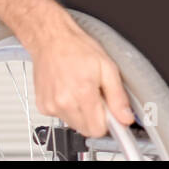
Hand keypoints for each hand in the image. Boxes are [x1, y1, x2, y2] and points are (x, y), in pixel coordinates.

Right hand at [28, 17, 135, 138]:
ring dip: (82, 113)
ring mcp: (51, 106)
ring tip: (82, 90)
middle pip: (87, 129)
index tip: (110, 112)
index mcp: (82, 92)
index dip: (108, 121)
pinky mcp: (43, 106)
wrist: (51, 39)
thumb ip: (118, 96)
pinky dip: (68, 109)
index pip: (99, 129)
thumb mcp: (107, 67)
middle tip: (96, 96)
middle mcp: (64, 102)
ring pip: (75, 125)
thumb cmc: (77, 48)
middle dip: (96, 117)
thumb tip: (126, 118)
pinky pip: (62, 118)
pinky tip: (69, 91)